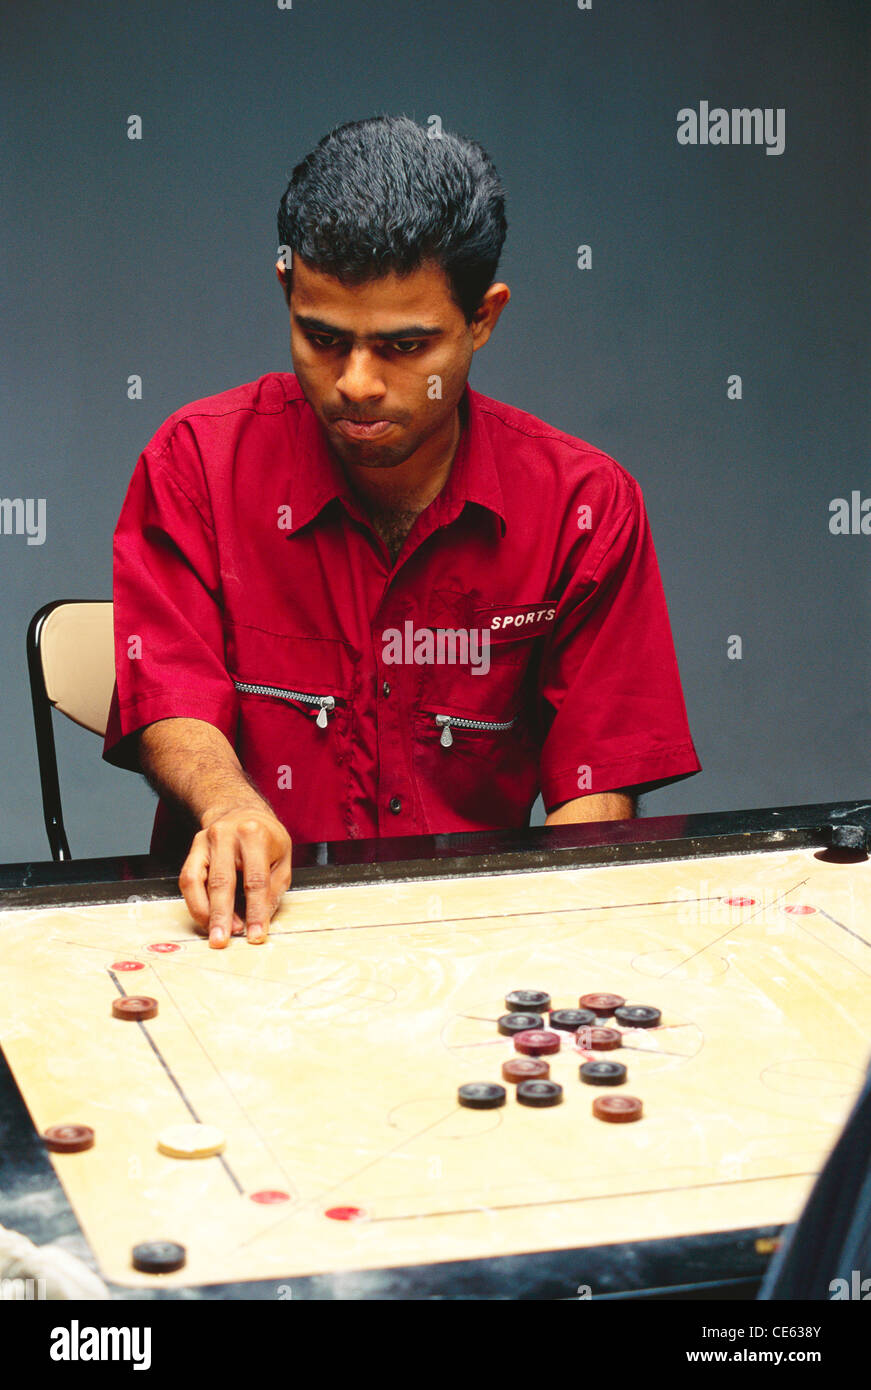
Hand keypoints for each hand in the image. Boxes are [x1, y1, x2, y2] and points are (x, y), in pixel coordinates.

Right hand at [178, 804, 292, 947]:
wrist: (241, 812)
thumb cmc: (266, 838)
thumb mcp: (282, 859)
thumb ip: (273, 889)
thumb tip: (260, 919)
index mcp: (255, 835)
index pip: (256, 880)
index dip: (256, 911)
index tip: (255, 935)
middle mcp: (227, 835)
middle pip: (222, 882)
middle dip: (222, 916)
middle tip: (223, 940)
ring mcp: (205, 841)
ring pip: (196, 881)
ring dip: (204, 912)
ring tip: (214, 933)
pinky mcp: (193, 849)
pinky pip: (187, 879)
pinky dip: (195, 902)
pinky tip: (206, 917)